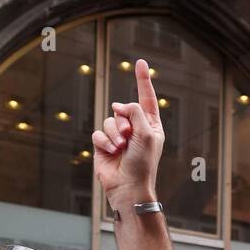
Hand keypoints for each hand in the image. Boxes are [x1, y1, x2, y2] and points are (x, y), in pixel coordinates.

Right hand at [92, 58, 163, 206]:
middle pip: (123, 109)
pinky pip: (98, 133)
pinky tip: (112, 153)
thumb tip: (120, 105)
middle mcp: (135, 129)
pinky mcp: (104, 145)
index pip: (146, 99)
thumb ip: (135, 112)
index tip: (141, 62)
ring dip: (114, 134)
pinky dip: (104, 142)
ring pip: (109, 120)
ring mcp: (119, 137)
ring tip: (121, 148)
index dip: (143, 80)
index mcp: (151, 126)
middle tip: (129, 138)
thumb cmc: (143, 163)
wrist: (128, 187)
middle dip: (124, 121)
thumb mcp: (146, 133)